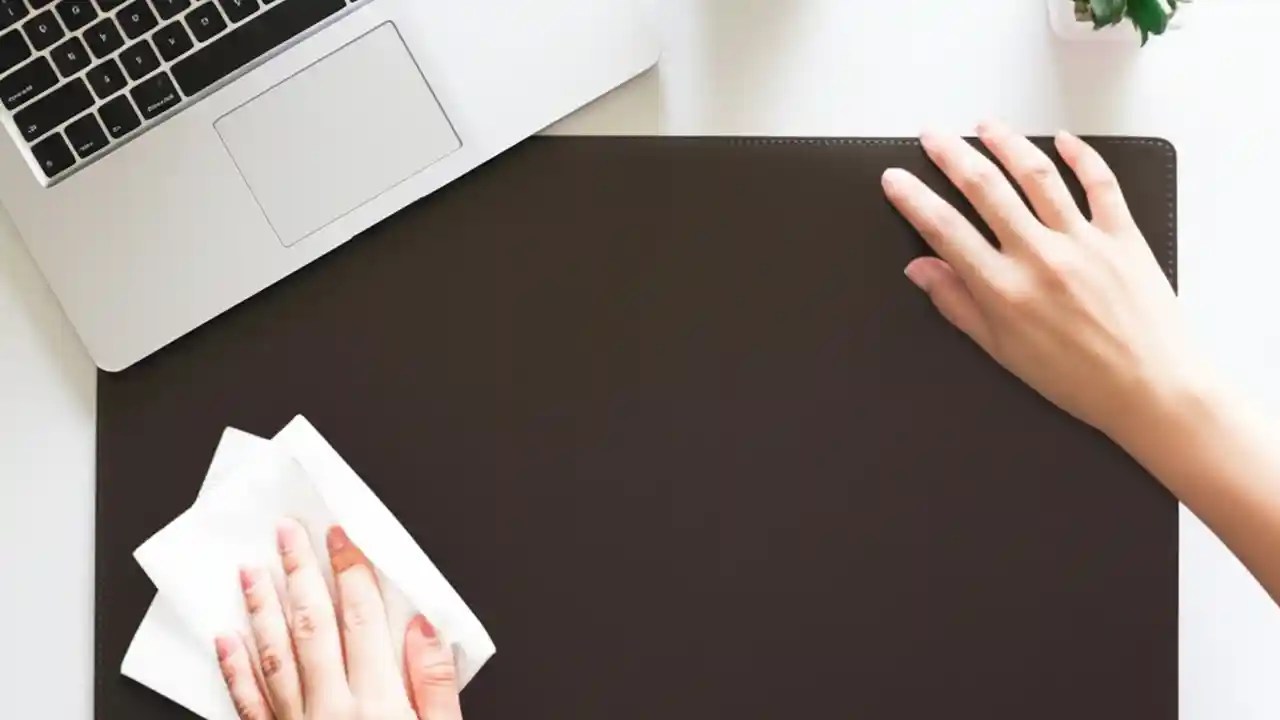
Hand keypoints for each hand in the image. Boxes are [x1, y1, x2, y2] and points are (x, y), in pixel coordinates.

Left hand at [215, 520, 463, 719]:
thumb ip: (436, 685)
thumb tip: (424, 627)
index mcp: (378, 703)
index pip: (361, 618)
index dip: (350, 570)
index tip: (340, 534)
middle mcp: (332, 710)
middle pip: (313, 625)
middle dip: (300, 573)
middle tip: (286, 532)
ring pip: (274, 655)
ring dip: (261, 609)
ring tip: (250, 571)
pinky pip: (247, 705)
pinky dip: (234, 669)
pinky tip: (225, 640)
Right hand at [881, 121, 1202, 443]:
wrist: (1152, 389)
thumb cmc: (1076, 380)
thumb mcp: (1002, 351)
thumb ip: (958, 304)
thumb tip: (920, 269)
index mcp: (1004, 290)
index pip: (945, 230)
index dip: (914, 199)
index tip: (895, 179)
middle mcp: (1040, 257)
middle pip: (985, 189)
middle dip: (952, 155)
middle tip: (932, 136)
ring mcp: (1083, 242)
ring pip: (1037, 175)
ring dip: (1007, 143)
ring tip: (985, 126)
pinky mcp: (1123, 236)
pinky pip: (1100, 183)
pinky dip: (1081, 155)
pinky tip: (1062, 140)